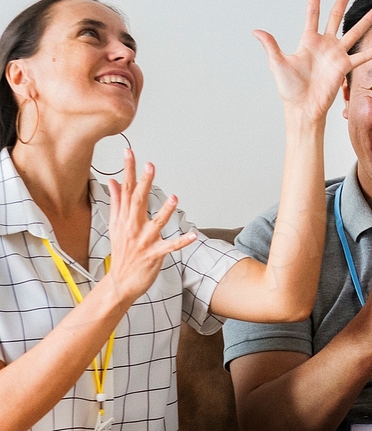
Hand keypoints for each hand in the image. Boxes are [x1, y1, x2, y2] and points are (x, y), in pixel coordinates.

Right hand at [104, 150, 196, 305]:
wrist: (119, 283)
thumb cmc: (121, 252)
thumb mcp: (115, 226)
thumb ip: (116, 203)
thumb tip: (113, 182)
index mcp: (124, 218)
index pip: (127, 189)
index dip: (129, 171)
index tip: (130, 153)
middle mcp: (133, 227)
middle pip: (138, 201)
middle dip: (144, 183)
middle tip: (150, 165)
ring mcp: (144, 242)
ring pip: (156, 224)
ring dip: (165, 211)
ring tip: (174, 198)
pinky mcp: (154, 255)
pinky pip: (170, 247)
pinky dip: (182, 241)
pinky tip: (193, 235)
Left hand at [253, 0, 371, 125]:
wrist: (302, 107)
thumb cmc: (289, 88)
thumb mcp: (278, 63)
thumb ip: (271, 45)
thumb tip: (256, 31)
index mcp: (308, 41)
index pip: (312, 14)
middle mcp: (325, 44)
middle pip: (336, 16)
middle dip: (343, 0)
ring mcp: (337, 54)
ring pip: (354, 32)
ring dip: (365, 21)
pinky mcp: (345, 67)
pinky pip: (363, 56)